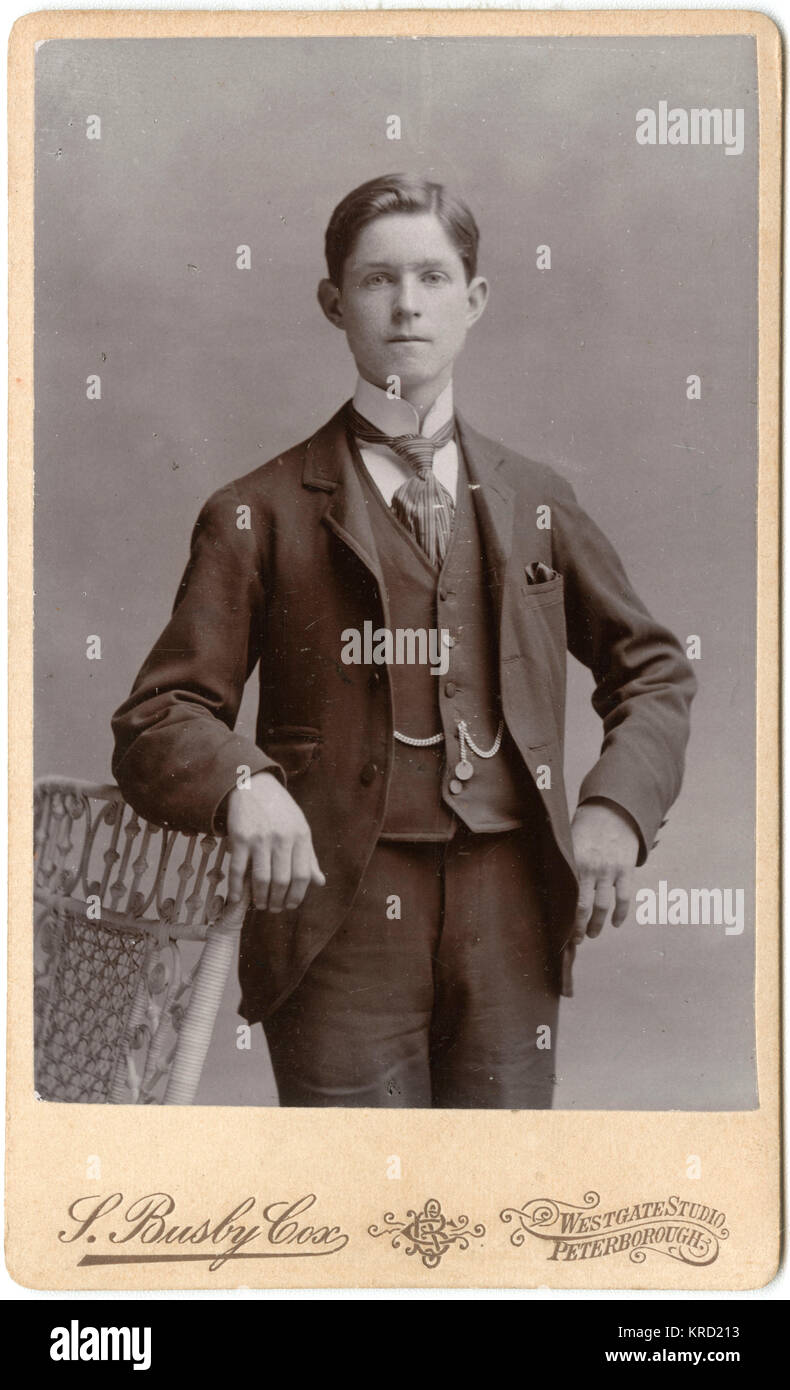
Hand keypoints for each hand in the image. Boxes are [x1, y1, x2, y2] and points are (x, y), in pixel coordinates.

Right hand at [226, 772, 325, 911]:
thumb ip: (309, 856)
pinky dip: (237, 888)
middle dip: (278, 901)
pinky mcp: (240, 837)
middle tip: (274, 908)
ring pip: (261, 878)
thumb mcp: (300, 827)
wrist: (253, 785)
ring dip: (260, 898)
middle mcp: (282, 838)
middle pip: (282, 880)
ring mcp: (260, 838)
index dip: (297, 895)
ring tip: (260, 905)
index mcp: (301, 836)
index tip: (291, 905)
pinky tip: (237, 898)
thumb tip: (320, 882)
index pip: (302, 875)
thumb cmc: (280, 810)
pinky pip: (238, 869)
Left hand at [570, 798, 639, 942]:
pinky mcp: (625, 870)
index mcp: (571, 860)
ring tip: (592, 934)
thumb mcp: (568, 840)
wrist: (614, 811)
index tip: (557, 929)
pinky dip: (621, 914)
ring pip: (603, 906)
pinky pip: (624, 897)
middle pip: (582, 906)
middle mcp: (590, 868)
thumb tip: (548, 884)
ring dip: (597, 924)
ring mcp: (609, 870)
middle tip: (576, 939)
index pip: (564, 895)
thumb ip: (561, 861)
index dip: (561, 914)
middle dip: (578, 927)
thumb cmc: (586, 827)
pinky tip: (616, 923)